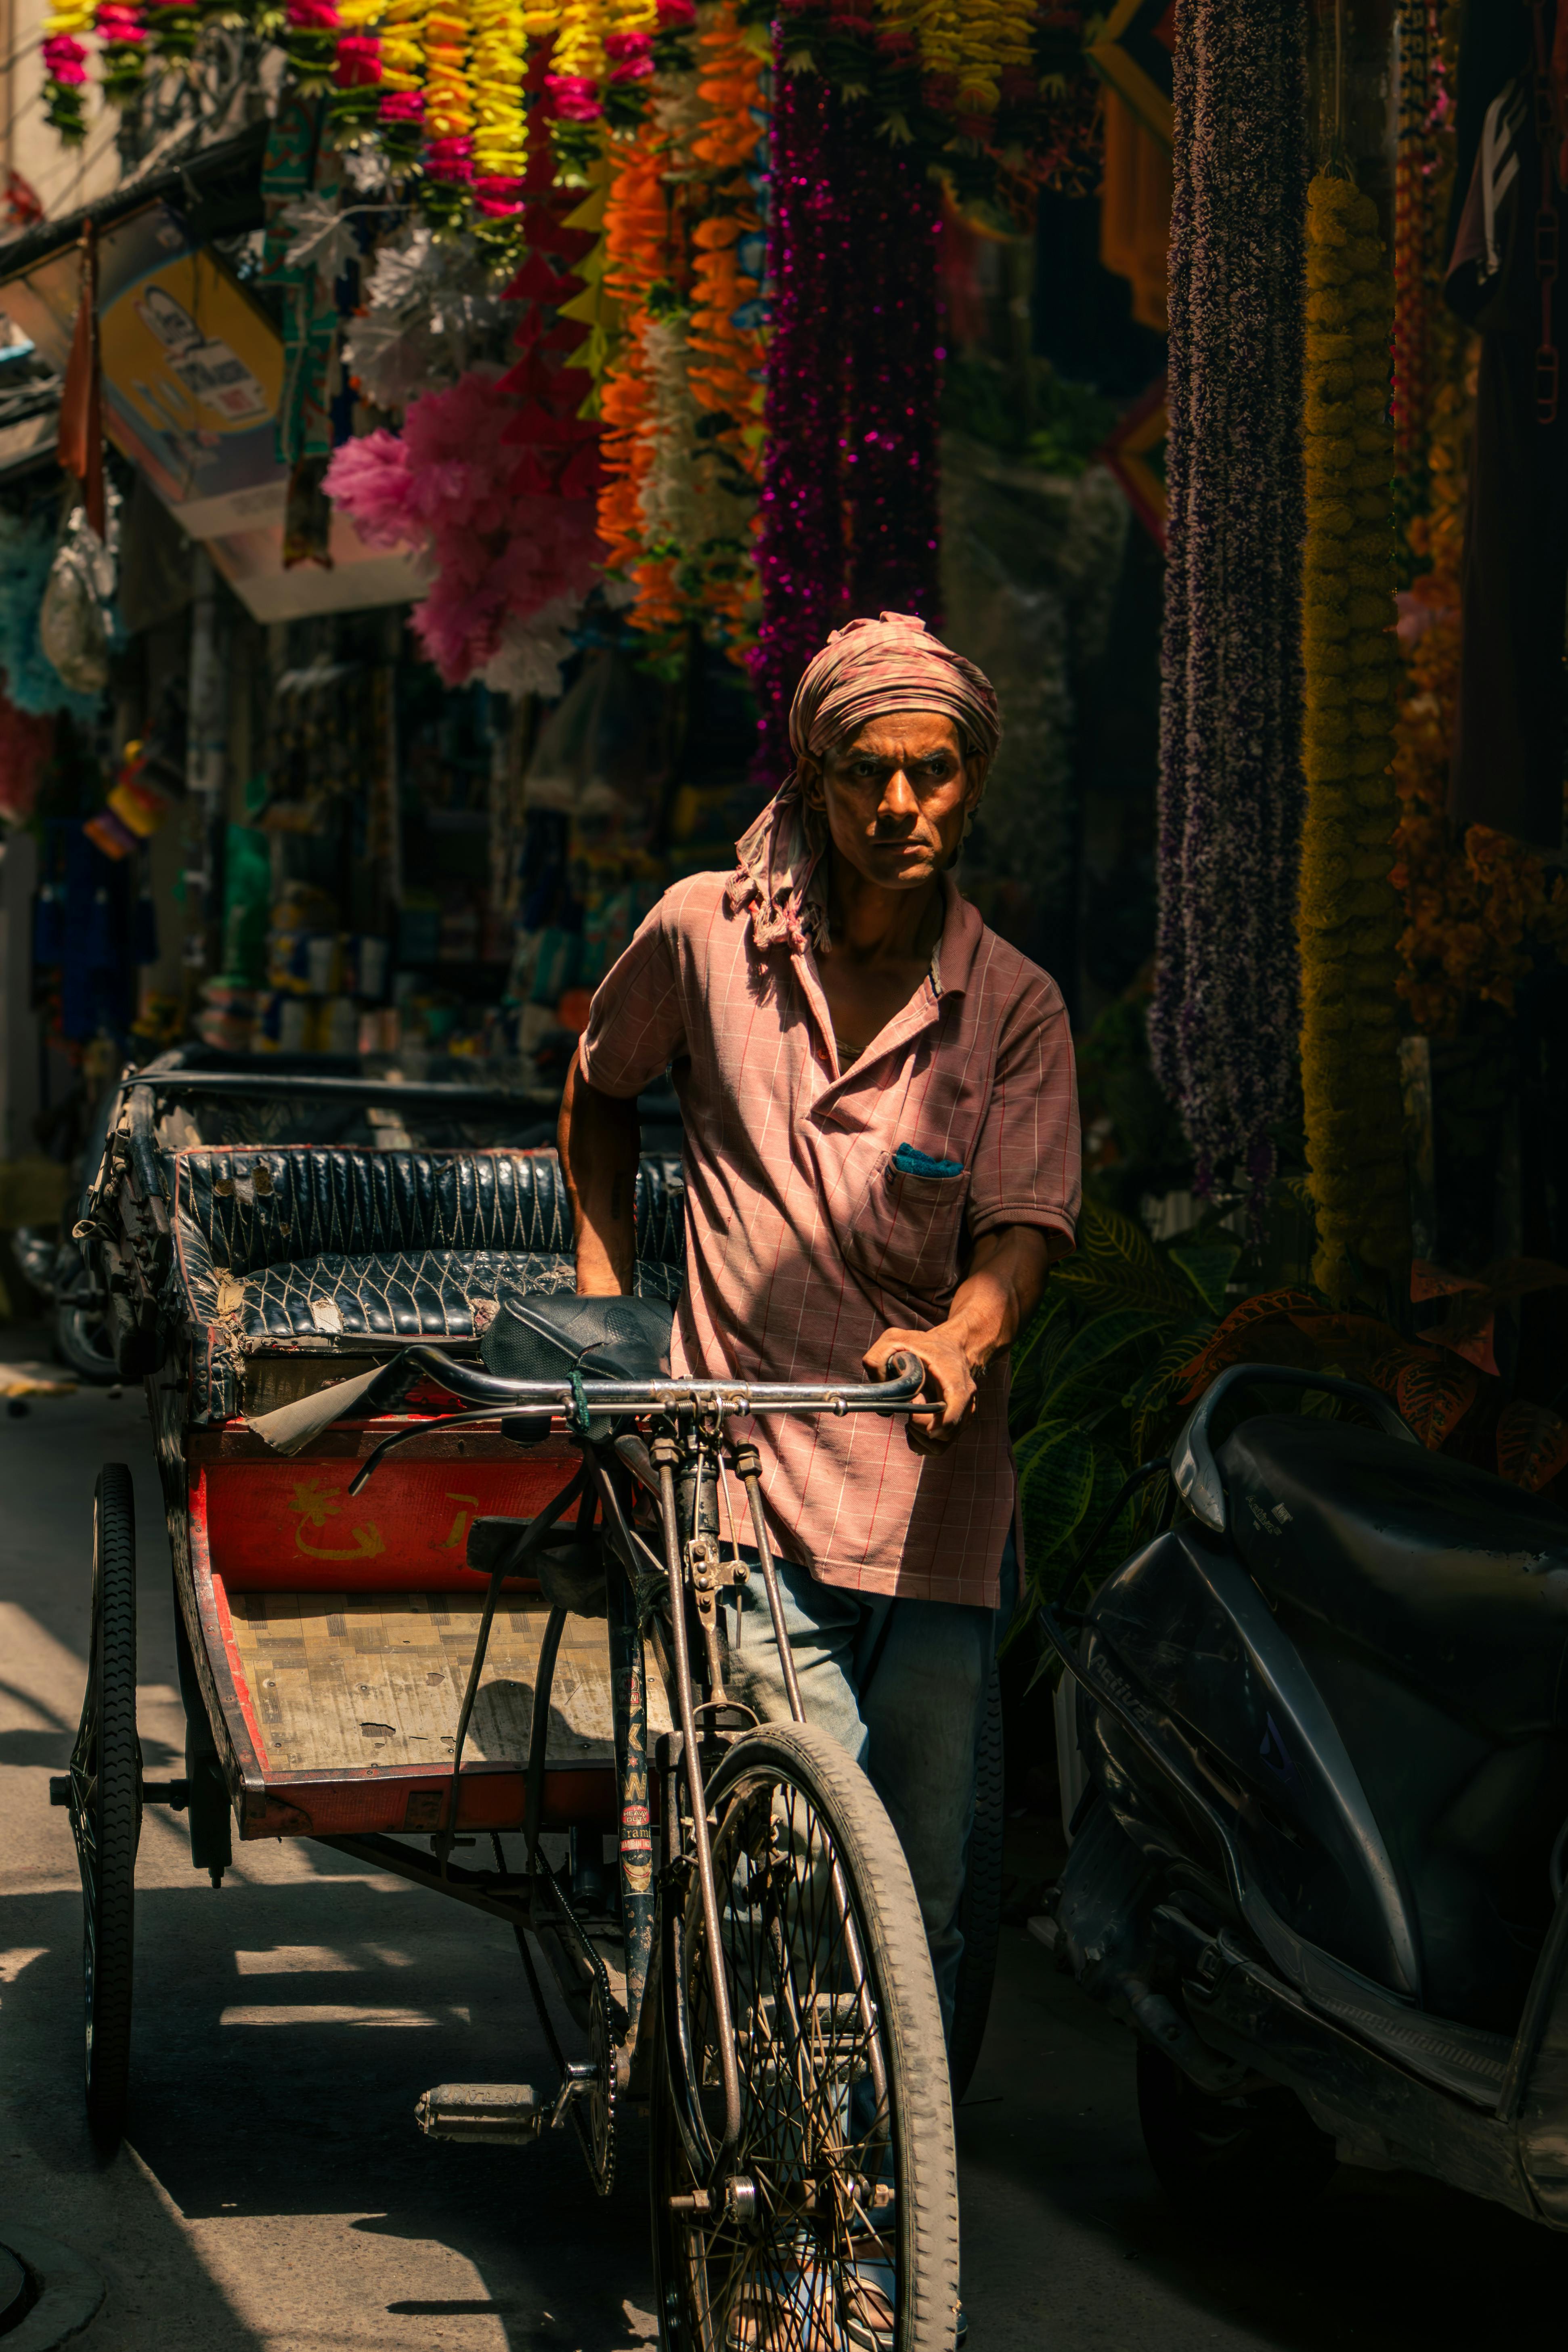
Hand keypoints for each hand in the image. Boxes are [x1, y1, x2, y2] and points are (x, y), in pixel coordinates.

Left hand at [864, 1323, 977, 1455]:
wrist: (953, 1348)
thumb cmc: (924, 1346)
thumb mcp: (896, 1339)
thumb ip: (879, 1355)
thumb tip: (876, 1381)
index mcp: (953, 1376)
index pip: (956, 1403)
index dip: (939, 1420)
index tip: (913, 1419)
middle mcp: (965, 1399)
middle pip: (945, 1431)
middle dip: (919, 1424)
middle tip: (910, 1405)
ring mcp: (963, 1415)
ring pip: (942, 1443)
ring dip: (920, 1436)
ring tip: (912, 1416)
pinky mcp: (957, 1425)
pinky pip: (939, 1447)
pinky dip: (922, 1443)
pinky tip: (914, 1425)